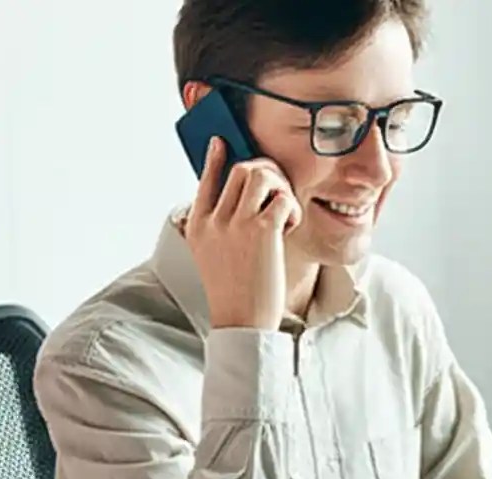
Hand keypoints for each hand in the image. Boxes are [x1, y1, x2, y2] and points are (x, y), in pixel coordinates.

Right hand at [185, 137, 302, 329]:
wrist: (241, 323)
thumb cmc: (235, 294)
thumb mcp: (214, 259)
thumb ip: (220, 231)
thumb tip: (241, 205)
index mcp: (199, 227)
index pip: (204, 182)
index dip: (214, 159)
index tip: (220, 142)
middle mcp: (215, 221)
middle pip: (241, 171)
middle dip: (266, 174)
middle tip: (278, 193)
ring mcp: (236, 224)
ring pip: (261, 175)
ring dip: (280, 188)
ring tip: (284, 213)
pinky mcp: (261, 232)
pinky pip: (282, 198)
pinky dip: (292, 208)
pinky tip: (289, 227)